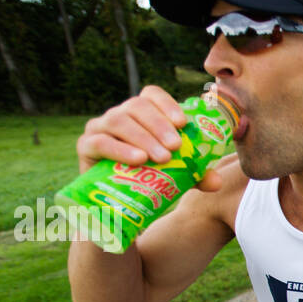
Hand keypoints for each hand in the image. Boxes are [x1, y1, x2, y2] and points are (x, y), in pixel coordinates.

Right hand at [75, 85, 222, 192]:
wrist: (117, 206)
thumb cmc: (147, 182)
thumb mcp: (176, 177)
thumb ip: (195, 174)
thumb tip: (216, 181)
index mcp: (141, 115)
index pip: (151, 95)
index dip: (167, 104)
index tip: (183, 122)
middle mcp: (119, 115)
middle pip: (137, 106)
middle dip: (159, 124)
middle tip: (176, 146)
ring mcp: (99, 128)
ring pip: (119, 120)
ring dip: (143, 137)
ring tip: (162, 157)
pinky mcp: (85, 147)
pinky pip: (100, 141)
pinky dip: (120, 149)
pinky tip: (138, 159)